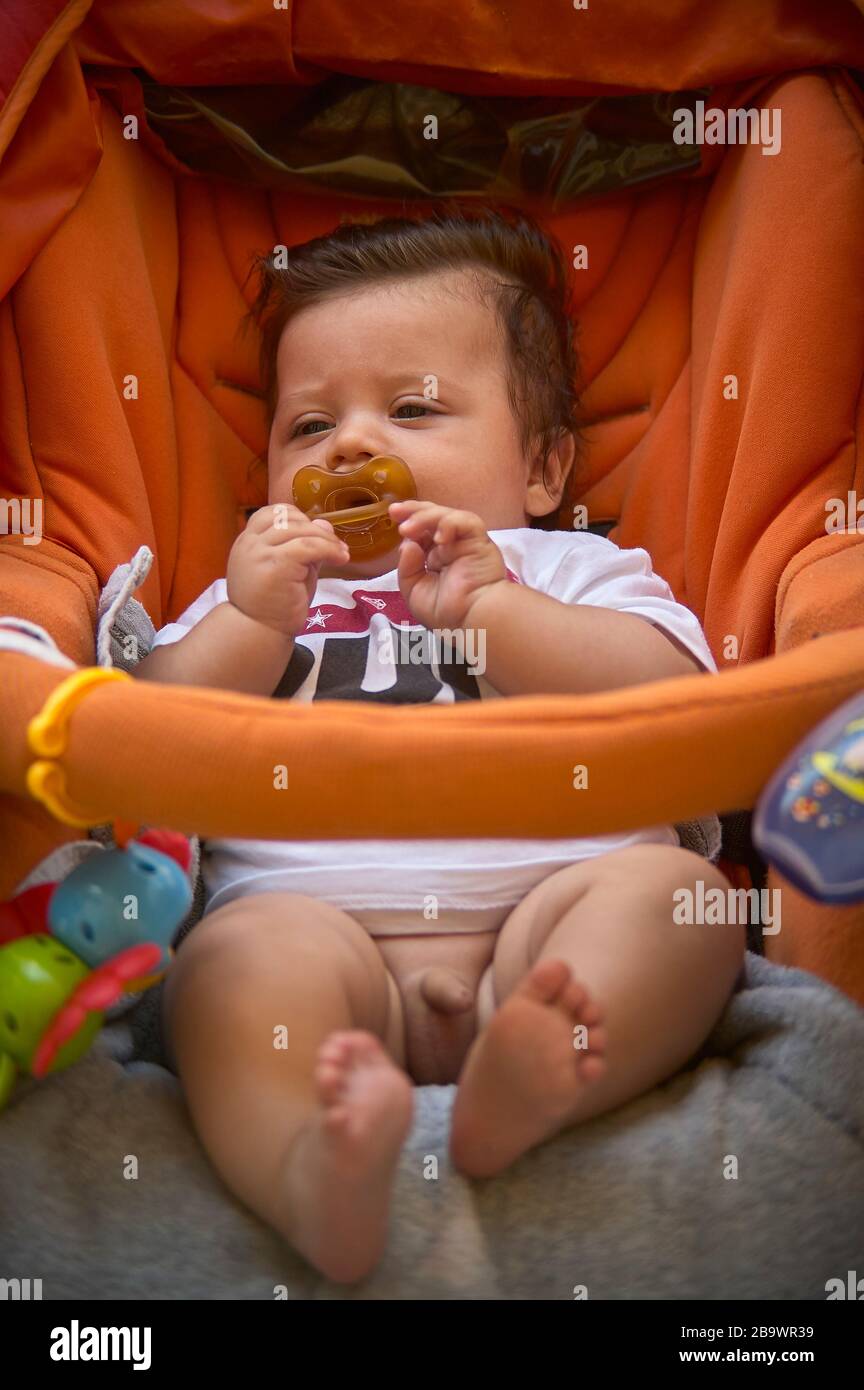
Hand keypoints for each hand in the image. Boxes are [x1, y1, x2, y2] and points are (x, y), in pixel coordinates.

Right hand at [226, 504, 348, 638]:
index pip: (271, 513)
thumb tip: (324, 523)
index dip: (296, 517)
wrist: (259, 633)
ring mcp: (259, 553)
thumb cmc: (273, 605)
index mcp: (247, 541)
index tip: (314, 534)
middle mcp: (249, 543)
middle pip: (287, 518)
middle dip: (316, 529)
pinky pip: (307, 547)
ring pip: (300, 531)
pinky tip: (341, 559)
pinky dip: (328, 549)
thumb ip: (303, 545)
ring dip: (326, 540)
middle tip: (336, 546)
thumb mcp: (290, 569)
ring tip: (341, 554)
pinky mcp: (275, 565)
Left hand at [390, 500, 507, 630]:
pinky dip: (450, 524)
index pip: (422, 531)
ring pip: (446, 516)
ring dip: (424, 518)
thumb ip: (407, 568)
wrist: (472, 619)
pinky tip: (439, 538)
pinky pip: (466, 521)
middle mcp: (451, 545)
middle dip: (413, 511)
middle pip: (433, 517)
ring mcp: (465, 541)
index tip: (394, 518)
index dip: (409, 522)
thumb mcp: (415, 592)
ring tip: (408, 529)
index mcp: (436, 556)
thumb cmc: (447, 613)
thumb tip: (408, 544)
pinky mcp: (479, 540)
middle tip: (395, 511)